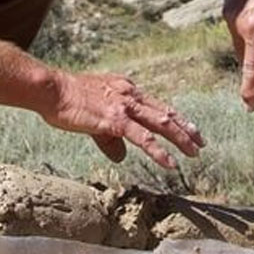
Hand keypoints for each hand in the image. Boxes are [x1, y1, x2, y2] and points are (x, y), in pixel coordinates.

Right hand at [42, 71, 205, 167]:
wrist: (52, 90)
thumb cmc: (67, 101)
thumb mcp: (93, 118)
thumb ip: (111, 138)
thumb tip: (122, 156)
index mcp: (126, 90)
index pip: (156, 105)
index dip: (174, 118)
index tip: (187, 128)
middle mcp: (130, 95)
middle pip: (165, 113)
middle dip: (185, 128)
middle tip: (201, 142)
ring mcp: (124, 107)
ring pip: (161, 123)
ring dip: (181, 139)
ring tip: (194, 152)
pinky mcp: (116, 120)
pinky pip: (144, 138)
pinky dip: (159, 151)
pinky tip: (171, 163)